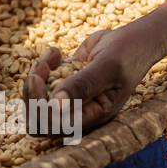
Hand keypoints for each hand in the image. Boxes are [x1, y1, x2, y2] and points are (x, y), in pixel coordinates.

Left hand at [23, 26, 158, 133]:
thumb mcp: (106, 67)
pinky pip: (41, 84)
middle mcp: (79, 113)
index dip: (38, 108)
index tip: (38, 78)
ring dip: (36, 76)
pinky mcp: (64, 85)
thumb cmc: (127, 53)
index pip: (53, 127)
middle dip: (32, 94)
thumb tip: (55, 106)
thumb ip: (82, 86)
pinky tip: (56, 52)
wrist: (134, 40)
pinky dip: (42, 66)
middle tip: (38, 69)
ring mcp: (70, 100)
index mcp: (91, 116)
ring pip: (36, 101)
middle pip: (38, 120)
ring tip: (51, 56)